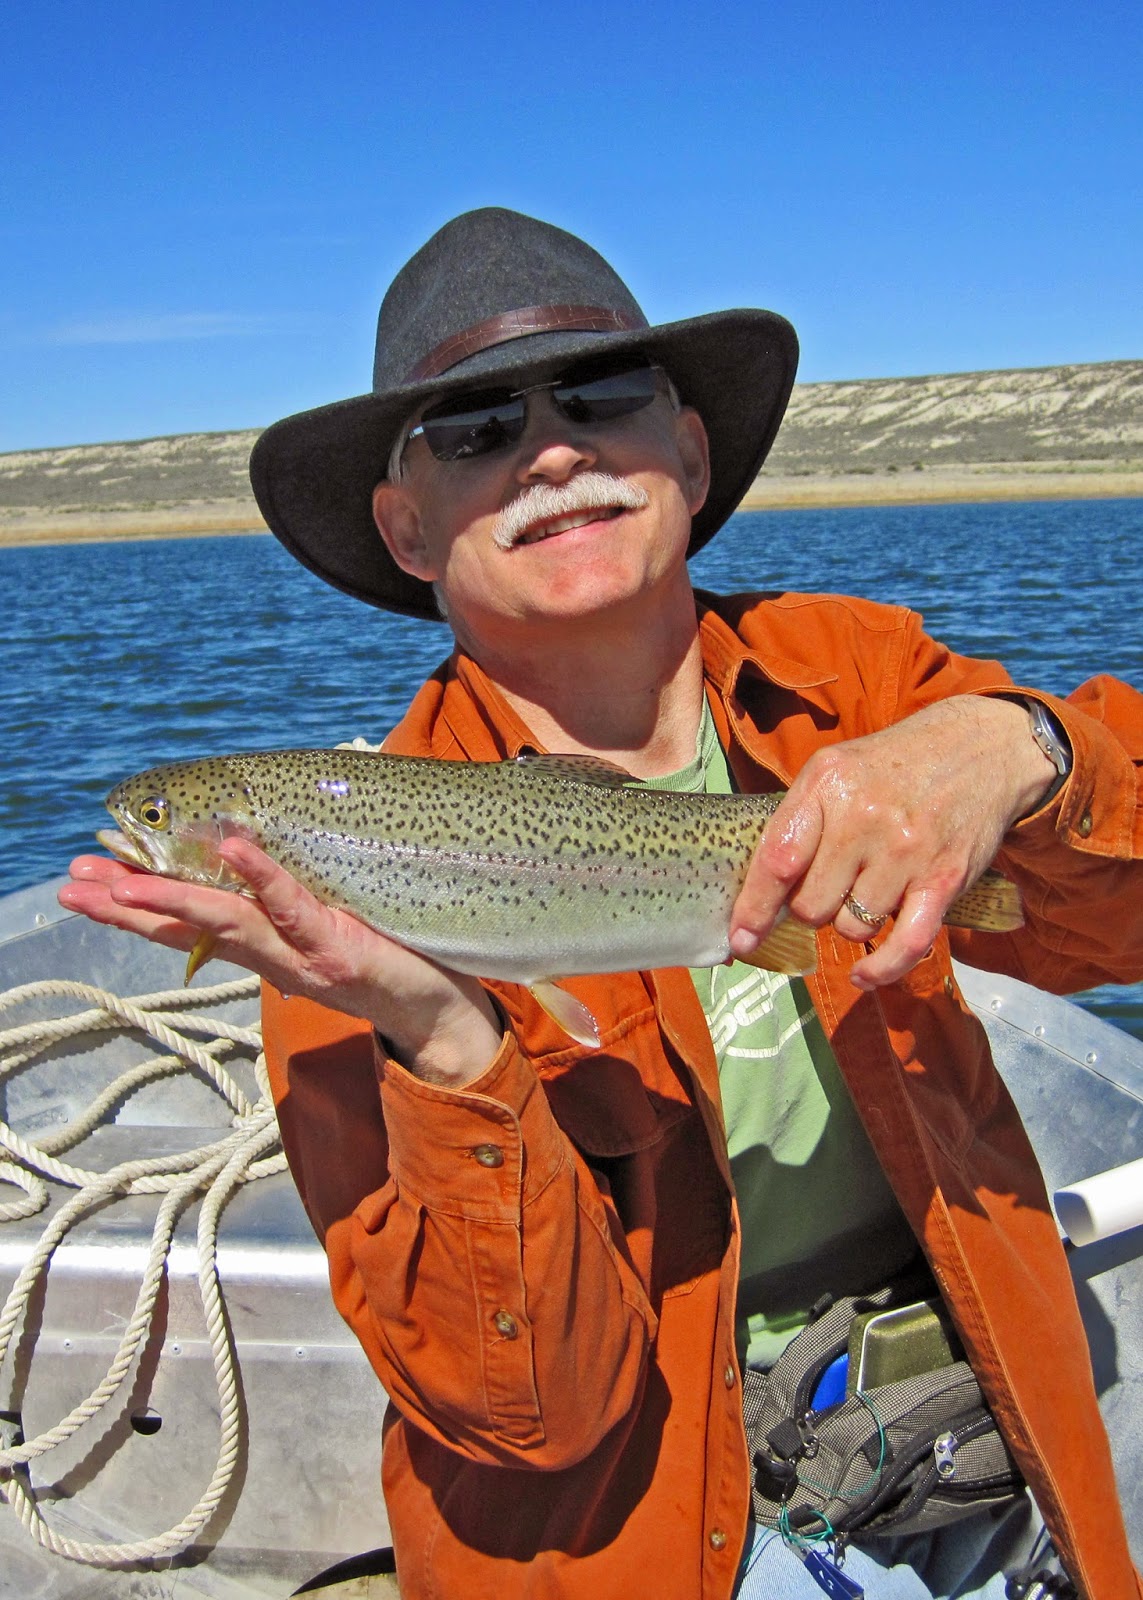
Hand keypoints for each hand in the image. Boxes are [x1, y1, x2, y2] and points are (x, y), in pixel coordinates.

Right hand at [58, 840, 501, 1084]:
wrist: (443, 1013)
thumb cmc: (391, 955)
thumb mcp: (328, 927)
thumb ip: (293, 898)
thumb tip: (263, 843)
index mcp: (265, 948)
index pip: (187, 925)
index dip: (135, 905)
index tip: (85, 881)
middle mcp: (273, 955)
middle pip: (186, 928)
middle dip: (125, 906)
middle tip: (70, 885)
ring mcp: (302, 954)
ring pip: (225, 921)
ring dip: (169, 899)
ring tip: (118, 882)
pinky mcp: (341, 948)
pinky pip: (296, 907)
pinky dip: (263, 877)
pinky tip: (233, 847)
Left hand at [729, 695, 1057, 989]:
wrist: (981, 749)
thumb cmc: (892, 767)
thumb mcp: (834, 769)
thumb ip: (797, 821)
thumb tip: (758, 892)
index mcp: (827, 785)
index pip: (778, 860)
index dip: (754, 909)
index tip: (741, 939)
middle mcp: (864, 817)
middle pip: (811, 905)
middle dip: (811, 908)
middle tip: (830, 885)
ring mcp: (906, 850)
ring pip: (851, 927)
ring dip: (851, 921)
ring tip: (867, 886)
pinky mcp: (944, 879)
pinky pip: (905, 944)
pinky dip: (881, 968)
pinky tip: (863, 975)